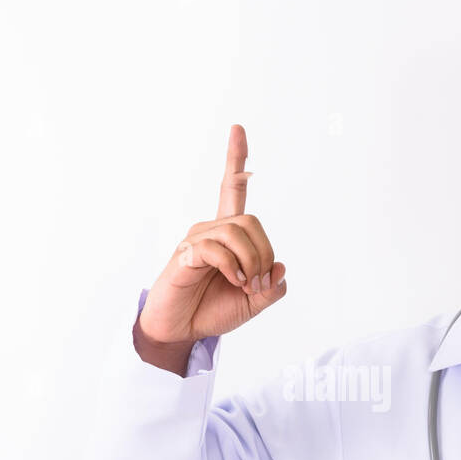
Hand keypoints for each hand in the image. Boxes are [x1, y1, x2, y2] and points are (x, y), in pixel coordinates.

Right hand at [136, 124, 287, 357]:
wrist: (180, 331)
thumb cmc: (211, 311)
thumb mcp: (253, 302)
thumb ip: (271, 286)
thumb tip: (280, 267)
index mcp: (227, 235)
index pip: (231, 189)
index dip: (236, 159)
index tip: (238, 129)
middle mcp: (210, 230)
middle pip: (251, 220)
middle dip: (265, 251)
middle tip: (260, 282)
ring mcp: (196, 240)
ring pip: (236, 232)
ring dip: (251, 261)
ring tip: (245, 285)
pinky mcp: (185, 255)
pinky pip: (215, 248)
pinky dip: (232, 266)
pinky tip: (232, 281)